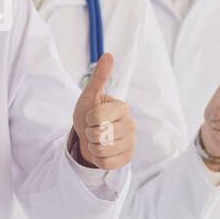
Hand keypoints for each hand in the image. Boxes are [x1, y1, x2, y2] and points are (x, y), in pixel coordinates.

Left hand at [70, 52, 135, 169]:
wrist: (88, 136)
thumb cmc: (88, 113)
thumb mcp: (89, 95)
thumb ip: (99, 77)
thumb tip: (108, 55)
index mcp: (123, 107)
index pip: (97, 117)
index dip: (88, 119)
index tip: (90, 116)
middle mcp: (131, 125)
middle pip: (100, 135)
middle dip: (90, 134)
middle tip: (93, 129)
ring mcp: (131, 143)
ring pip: (103, 151)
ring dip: (93, 147)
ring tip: (97, 140)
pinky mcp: (128, 159)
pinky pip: (107, 164)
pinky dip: (99, 160)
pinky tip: (102, 152)